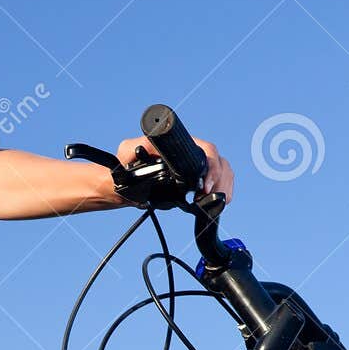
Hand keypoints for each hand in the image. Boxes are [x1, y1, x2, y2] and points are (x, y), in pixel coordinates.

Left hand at [114, 133, 233, 204]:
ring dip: (223, 187)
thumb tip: (144, 147)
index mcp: (180, 147)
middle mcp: (192, 154)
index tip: (204, 186)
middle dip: (220, 181)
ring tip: (213, 202)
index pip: (207, 150)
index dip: (211, 166)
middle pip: (220, 162)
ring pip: (224, 171)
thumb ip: (132, 147)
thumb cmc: (125, 166)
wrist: (124, 183)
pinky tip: (216, 202)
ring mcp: (196, 167)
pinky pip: (219, 182)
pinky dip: (223, 192)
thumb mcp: (126, 153)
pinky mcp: (196, 181)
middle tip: (207, 197)